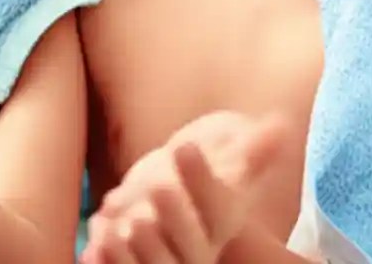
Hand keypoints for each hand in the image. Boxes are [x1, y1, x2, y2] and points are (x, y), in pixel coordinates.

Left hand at [82, 111, 291, 263]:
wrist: (177, 226)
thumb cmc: (201, 192)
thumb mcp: (227, 172)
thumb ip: (251, 152)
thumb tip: (282, 122)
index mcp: (222, 223)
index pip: (220, 205)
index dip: (202, 177)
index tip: (183, 143)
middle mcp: (200, 251)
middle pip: (193, 242)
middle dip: (176, 214)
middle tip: (158, 185)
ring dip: (136, 247)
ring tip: (116, 223)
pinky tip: (89, 249)